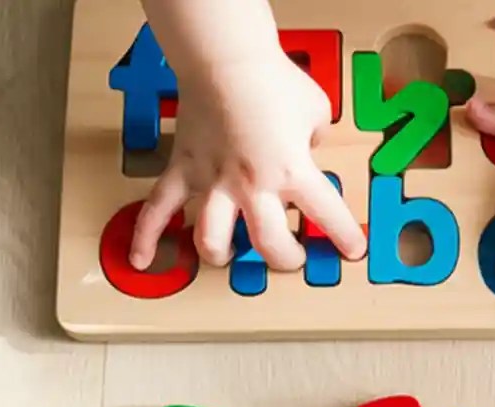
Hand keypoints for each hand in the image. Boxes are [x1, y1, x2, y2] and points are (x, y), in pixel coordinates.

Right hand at [130, 51, 365, 270]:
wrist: (226, 58)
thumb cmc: (272, 79)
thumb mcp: (315, 110)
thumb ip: (314, 137)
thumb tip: (309, 145)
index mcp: (292, 170)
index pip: (327, 213)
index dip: (344, 237)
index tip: (352, 250)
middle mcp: (253, 185)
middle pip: (270, 244)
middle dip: (286, 258)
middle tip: (291, 255)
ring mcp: (214, 181)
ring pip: (213, 238)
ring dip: (223, 254)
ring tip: (232, 253)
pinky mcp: (184, 170)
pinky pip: (159, 208)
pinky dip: (146, 236)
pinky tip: (141, 261)